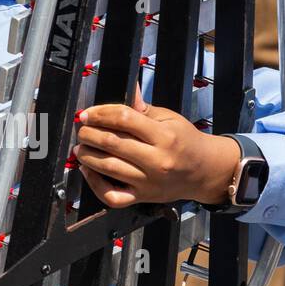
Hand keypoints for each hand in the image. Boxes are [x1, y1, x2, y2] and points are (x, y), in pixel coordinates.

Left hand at [73, 83, 240, 207]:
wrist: (204, 170)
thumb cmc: (185, 141)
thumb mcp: (170, 118)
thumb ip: (143, 108)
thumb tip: (129, 88)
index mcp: (164, 136)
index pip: (124, 119)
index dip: (100, 114)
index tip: (87, 114)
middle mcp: (156, 160)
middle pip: (113, 143)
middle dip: (90, 134)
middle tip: (81, 129)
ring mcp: (148, 181)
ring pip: (109, 168)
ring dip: (87, 156)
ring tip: (80, 147)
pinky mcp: (143, 197)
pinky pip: (113, 196)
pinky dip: (95, 184)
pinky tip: (88, 171)